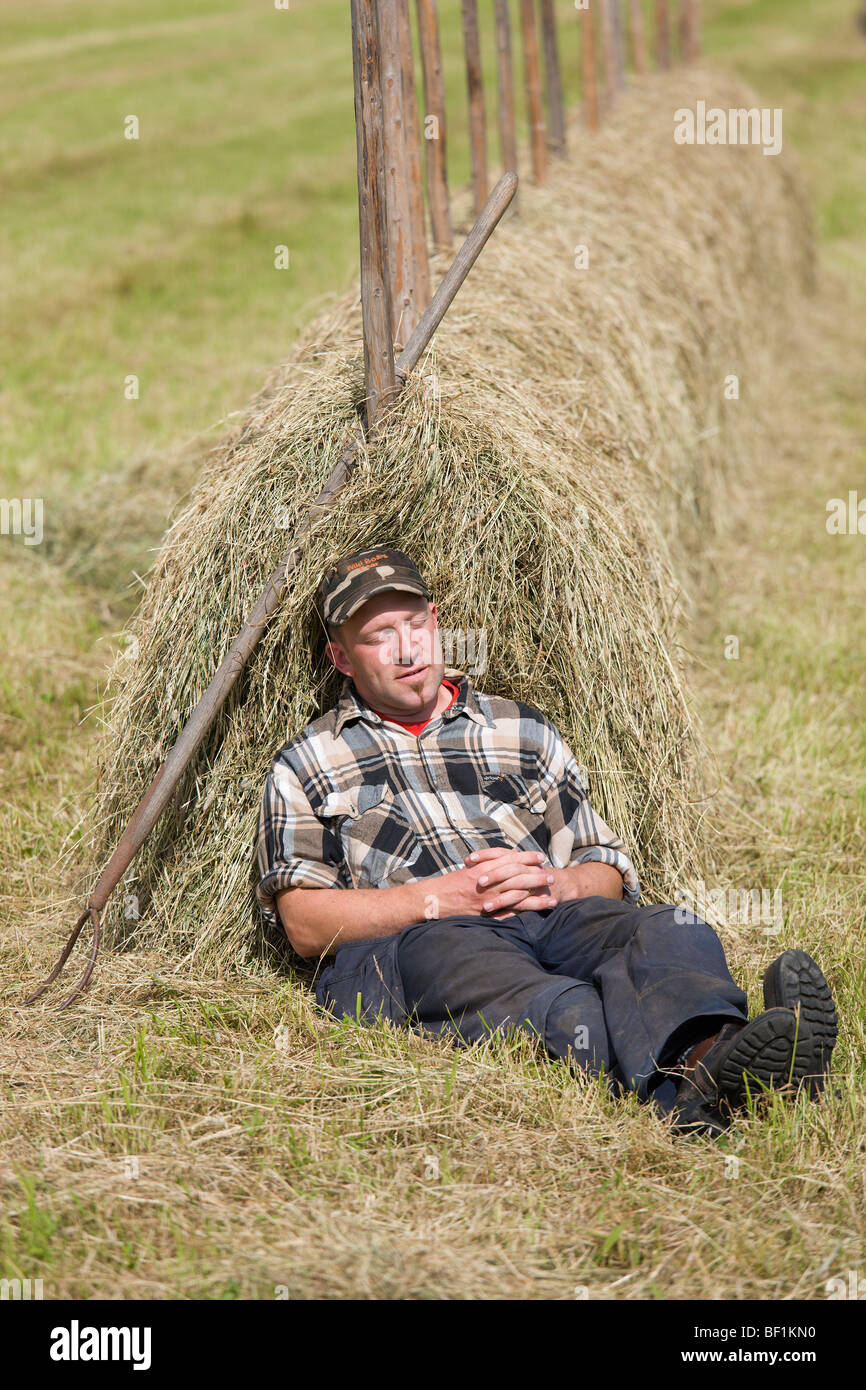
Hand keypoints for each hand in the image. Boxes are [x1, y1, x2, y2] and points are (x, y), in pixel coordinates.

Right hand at [421, 849, 556, 920]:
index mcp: (482, 868)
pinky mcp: (484, 914)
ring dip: (535, 897)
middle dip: (536, 876)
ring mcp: (485, 900)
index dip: (527, 857)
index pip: (509, 860)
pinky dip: (521, 913)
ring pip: (516, 896)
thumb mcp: (467, 870)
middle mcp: (485, 883)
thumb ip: (486, 866)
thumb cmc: (448, 885)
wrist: (431, 900)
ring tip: (551, 898)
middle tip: (552, 876)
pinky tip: (534, 914)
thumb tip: (505, 860)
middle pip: (517, 877)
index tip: (540, 857)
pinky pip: (506, 913)